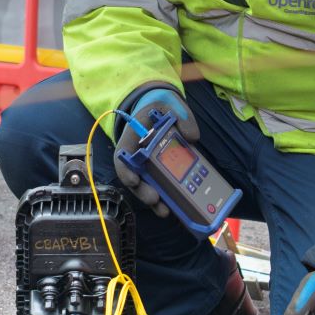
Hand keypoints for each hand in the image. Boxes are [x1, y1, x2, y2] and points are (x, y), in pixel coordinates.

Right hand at [110, 83, 195, 217]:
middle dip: (142, 191)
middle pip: (132, 176)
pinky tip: (175, 206)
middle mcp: (135, 153)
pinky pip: (158, 185)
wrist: (163, 107)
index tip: (134, 180)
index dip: (126, 169)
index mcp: (133, 135)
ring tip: (165, 211)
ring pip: (144, 185)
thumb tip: (192, 138)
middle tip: (154, 200)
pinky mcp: (157, 170)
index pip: (122, 155)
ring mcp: (145, 163)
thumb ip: (183, 117)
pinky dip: (165, 197)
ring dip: (153, 200)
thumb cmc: (163, 105)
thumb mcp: (173, 104)